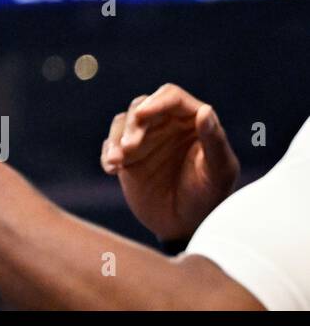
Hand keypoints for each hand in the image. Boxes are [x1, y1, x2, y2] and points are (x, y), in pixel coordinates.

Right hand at [100, 83, 239, 242]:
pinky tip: (112, 169)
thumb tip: (205, 110)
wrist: (185, 228)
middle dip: (133, 124)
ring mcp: (144, 139)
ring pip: (122, 122)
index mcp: (192, 122)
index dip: (156, 101)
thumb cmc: (210, 199)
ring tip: (118, 161)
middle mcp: (166, 125)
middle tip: (130, 148)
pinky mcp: (126, 156)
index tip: (143, 116)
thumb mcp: (218, 173)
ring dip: (117, 138)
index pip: (171, 97)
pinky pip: (110, 144)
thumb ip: (214, 141)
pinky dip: (107, 153)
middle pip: (142, 106)